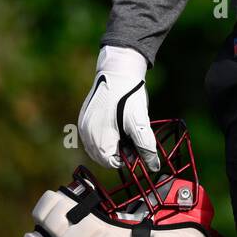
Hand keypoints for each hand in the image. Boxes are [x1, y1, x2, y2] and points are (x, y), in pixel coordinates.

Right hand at [79, 46, 160, 170]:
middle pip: (103, 155)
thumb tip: (153, 166)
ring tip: (125, 129)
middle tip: (132, 138)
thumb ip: (145, 146)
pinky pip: (94, 134)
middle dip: (118, 151)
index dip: (125, 158)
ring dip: (112, 143)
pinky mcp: (84, 117)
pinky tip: (117, 123)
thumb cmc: (129, 96)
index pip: (110, 162)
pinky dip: (105, 134)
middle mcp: (86, 133)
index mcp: (98, 137)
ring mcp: (83, 124)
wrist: (118, 69)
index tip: (136, 147)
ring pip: (98, 145)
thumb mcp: (140, 123)